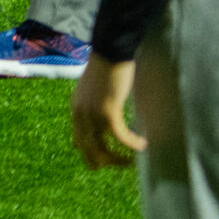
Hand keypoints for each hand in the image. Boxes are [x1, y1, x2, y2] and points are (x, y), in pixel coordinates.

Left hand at [71, 53, 144, 168]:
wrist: (110, 53)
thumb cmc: (106, 69)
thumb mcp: (93, 90)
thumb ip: (93, 105)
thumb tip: (100, 115)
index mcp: (76, 109)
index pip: (78, 139)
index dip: (88, 153)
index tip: (97, 164)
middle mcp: (80, 114)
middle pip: (88, 149)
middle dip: (103, 161)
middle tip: (121, 165)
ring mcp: (92, 114)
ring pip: (102, 148)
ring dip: (117, 158)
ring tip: (131, 161)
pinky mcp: (107, 112)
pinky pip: (121, 137)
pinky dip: (132, 144)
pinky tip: (142, 145)